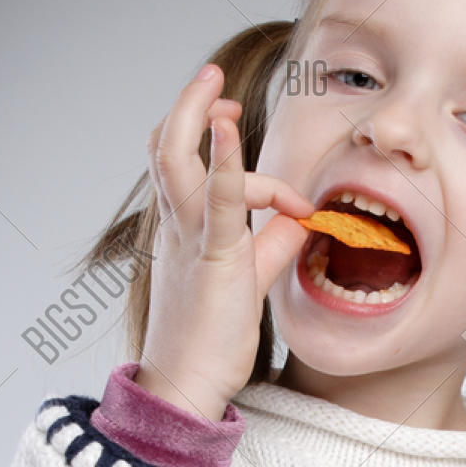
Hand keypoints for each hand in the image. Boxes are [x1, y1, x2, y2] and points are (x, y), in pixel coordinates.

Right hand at [139, 61, 314, 416]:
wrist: (187, 385)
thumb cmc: (210, 340)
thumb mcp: (248, 280)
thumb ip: (273, 244)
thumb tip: (301, 218)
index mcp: (180, 230)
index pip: (186, 168)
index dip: (216, 145)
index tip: (251, 145)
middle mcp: (176, 226)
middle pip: (163, 147)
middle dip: (186, 105)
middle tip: (212, 82)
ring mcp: (188, 238)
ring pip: (172, 158)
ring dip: (191, 111)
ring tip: (212, 81)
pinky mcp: (213, 257)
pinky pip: (215, 199)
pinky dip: (222, 159)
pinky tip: (226, 124)